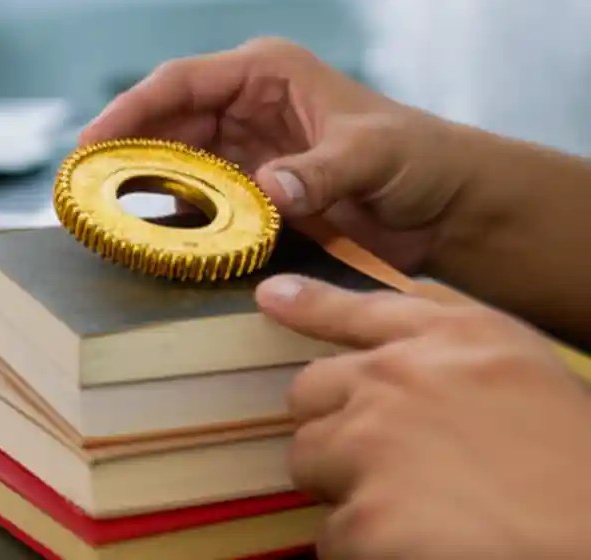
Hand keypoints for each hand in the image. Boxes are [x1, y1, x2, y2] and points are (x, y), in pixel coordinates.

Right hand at [78, 37, 471, 271]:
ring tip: (97, 214)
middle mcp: (244, 108)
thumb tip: (269, 190)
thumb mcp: (372, 155)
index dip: (131, 109)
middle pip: (164, 124)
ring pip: (173, 165)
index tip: (92, 140)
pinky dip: (172, 219)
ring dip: (139, 188)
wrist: (447, 208)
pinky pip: (197, 203)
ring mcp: (244, 153)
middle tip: (80, 187)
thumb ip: (320, 171)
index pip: (181, 82)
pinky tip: (144, 239)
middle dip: (121, 151)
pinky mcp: (250, 195)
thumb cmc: (418, 158)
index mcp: (265, 74)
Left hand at [256, 274, 590, 559]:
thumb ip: (454, 339)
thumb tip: (387, 332)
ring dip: (346, 490)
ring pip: (310, 465)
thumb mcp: (527, 369)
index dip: (309, 304)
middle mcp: (397, 378)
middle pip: (310, 396)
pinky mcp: (365, 517)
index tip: (272, 298)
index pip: (358, 309)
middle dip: (336, 428)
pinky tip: (420, 548)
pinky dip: (364, 550)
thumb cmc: (580, 462)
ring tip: (417, 511)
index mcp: (451, 339)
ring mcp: (372, 445)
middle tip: (391, 465)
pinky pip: (331, 535)